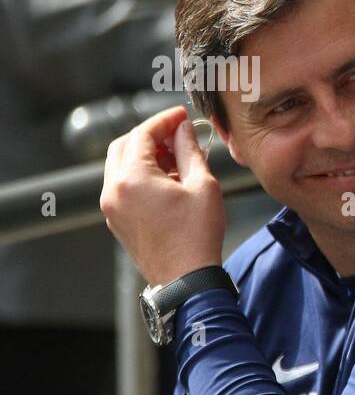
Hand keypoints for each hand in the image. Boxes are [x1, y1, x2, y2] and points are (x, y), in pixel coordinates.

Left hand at [100, 105, 226, 286]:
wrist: (186, 279)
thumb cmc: (197, 235)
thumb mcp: (203, 186)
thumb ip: (190, 151)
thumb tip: (183, 130)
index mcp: (132, 178)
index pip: (142, 134)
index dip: (164, 120)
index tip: (182, 115)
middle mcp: (113, 190)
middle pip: (124, 146)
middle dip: (150, 135)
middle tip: (177, 134)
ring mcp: (111, 207)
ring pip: (119, 165)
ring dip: (144, 155)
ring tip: (175, 159)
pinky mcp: (116, 220)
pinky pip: (122, 186)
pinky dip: (139, 175)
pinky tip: (166, 180)